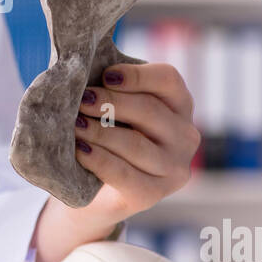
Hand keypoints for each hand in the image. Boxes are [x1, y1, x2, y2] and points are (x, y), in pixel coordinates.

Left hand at [32, 61, 199, 261]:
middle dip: (110, 103)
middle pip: (149, 110)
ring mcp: (173, 168)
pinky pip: (123, 173)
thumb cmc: (108, 136)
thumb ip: (111, 87)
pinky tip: (80, 150)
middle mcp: (186, 136)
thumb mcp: (116, 108)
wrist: (96, 191)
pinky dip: (99, 159)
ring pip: (135, 144)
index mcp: (180, 105)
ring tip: (75, 125)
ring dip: (100, 132)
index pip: (168, 80)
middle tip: (80, 100)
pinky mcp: (153, 194)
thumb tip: (85, 66)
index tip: (105, 75)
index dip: (137, 75)